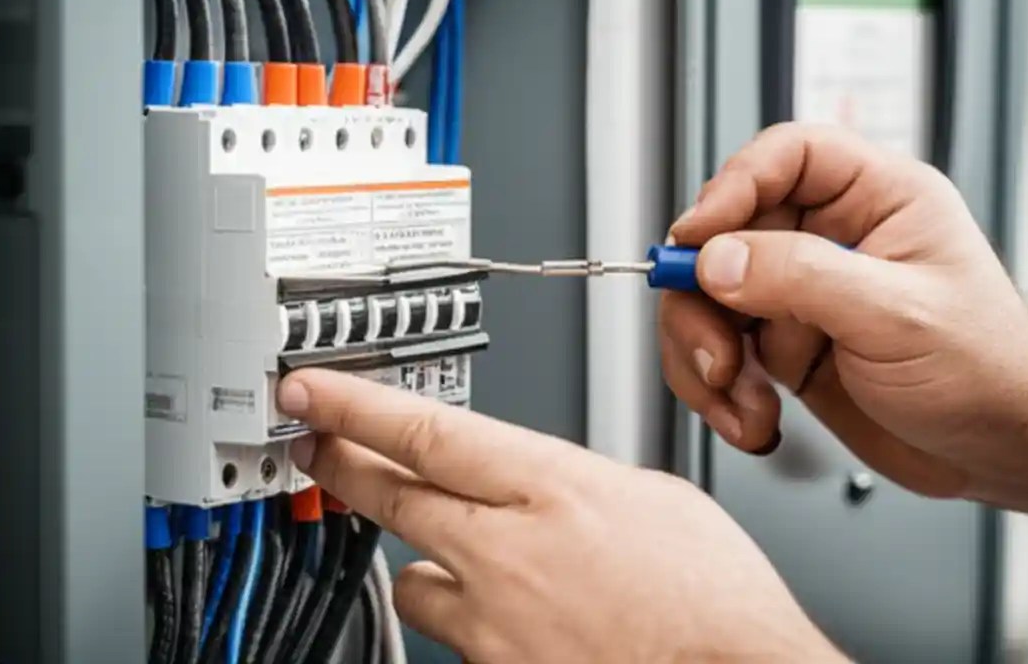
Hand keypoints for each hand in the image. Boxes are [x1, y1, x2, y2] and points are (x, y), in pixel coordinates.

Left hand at [279, 369, 843, 662]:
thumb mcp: (656, 498)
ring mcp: (495, 624)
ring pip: (413, 578)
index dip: (354, 406)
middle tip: (315, 447)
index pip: (426, 431)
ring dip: (427, 562)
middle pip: (391, 497)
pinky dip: (477, 622)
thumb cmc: (714, 602)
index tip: (313, 390)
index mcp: (553, 488)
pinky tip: (524, 620)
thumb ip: (575, 481)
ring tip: (473, 564)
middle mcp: (509, 554)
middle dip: (341, 464)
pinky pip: (457, 638)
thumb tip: (539, 481)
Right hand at [662, 123, 1027, 497]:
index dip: (732, 187)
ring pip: (707, 300)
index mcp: (876, 199)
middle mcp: (829, 239)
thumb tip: (718, 258)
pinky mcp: (782, 347)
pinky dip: (719, 393)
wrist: (999, 450)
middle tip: (715, 351)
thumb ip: (802, 277)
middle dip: (703, 300)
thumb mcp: (898, 316)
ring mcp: (800, 295)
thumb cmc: (987, 370)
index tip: (696, 236)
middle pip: (725, 235)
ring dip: (706, 358)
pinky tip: (754, 419)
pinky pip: (717, 354)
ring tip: (740, 400)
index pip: (787, 158)